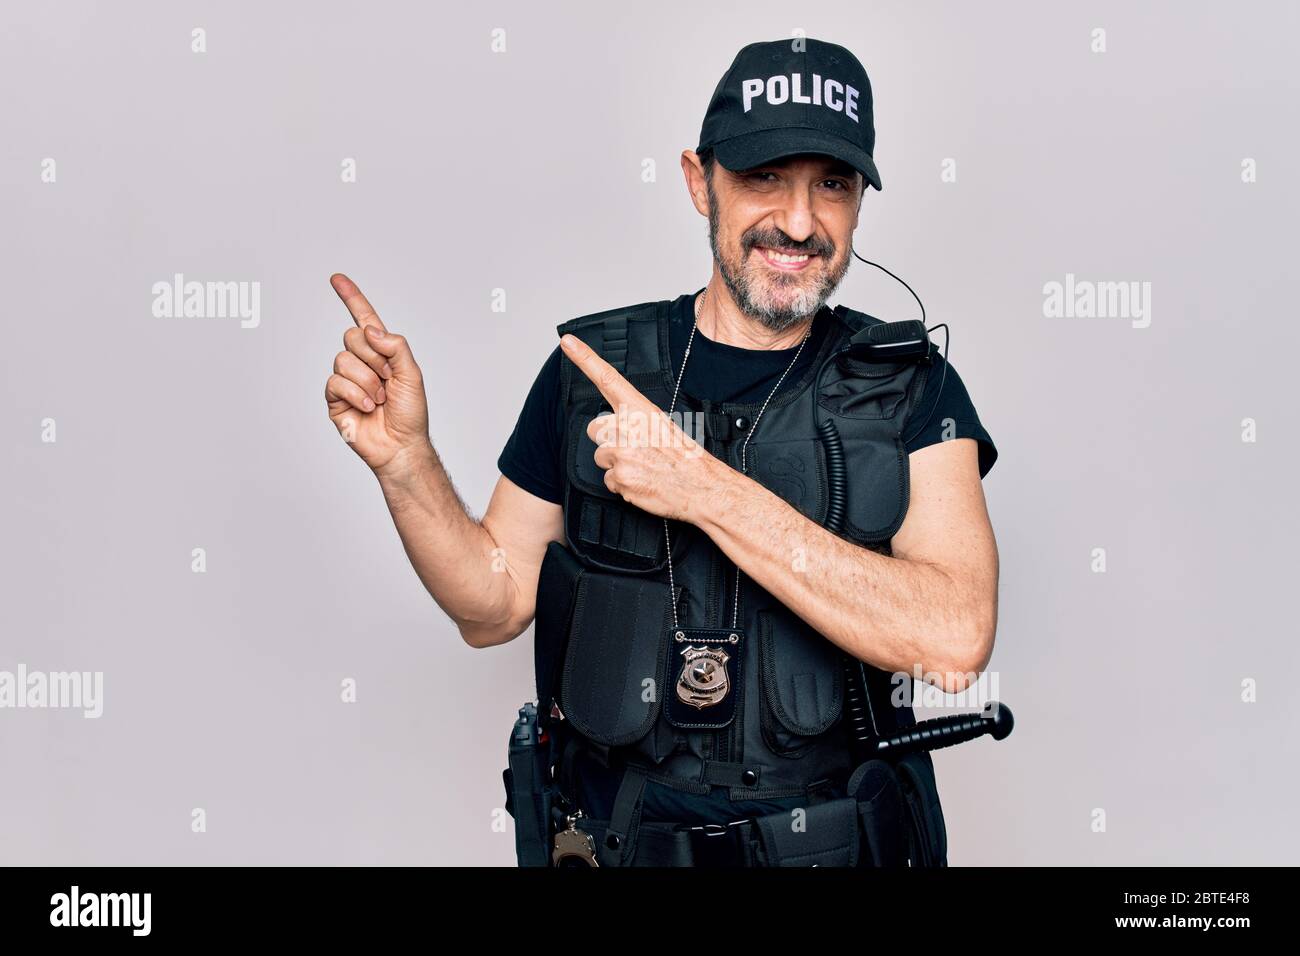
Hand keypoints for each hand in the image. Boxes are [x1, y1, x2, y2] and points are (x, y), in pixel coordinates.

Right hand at [325, 274, 430, 475]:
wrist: (401, 445)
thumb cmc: (411, 414)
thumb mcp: (412, 374)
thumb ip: (396, 346)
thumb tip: (370, 329)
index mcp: (382, 353)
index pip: (364, 320)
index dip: (351, 298)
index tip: (337, 279)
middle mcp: (362, 362)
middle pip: (351, 336)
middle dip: (374, 358)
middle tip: (387, 380)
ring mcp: (346, 380)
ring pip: (343, 359)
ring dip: (367, 381)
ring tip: (379, 399)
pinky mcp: (334, 398)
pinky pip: (336, 381)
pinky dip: (355, 394)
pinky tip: (368, 407)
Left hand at [561, 333, 724, 521]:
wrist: (702, 487)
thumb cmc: (687, 459)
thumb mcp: (664, 426)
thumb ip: (637, 421)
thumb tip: (621, 426)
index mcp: (640, 410)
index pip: (607, 378)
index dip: (584, 359)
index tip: (567, 343)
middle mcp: (628, 428)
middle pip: (594, 428)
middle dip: (607, 439)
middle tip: (634, 450)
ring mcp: (621, 453)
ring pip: (600, 456)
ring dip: (616, 463)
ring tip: (643, 467)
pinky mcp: (619, 477)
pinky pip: (608, 479)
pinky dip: (623, 483)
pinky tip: (642, 481)